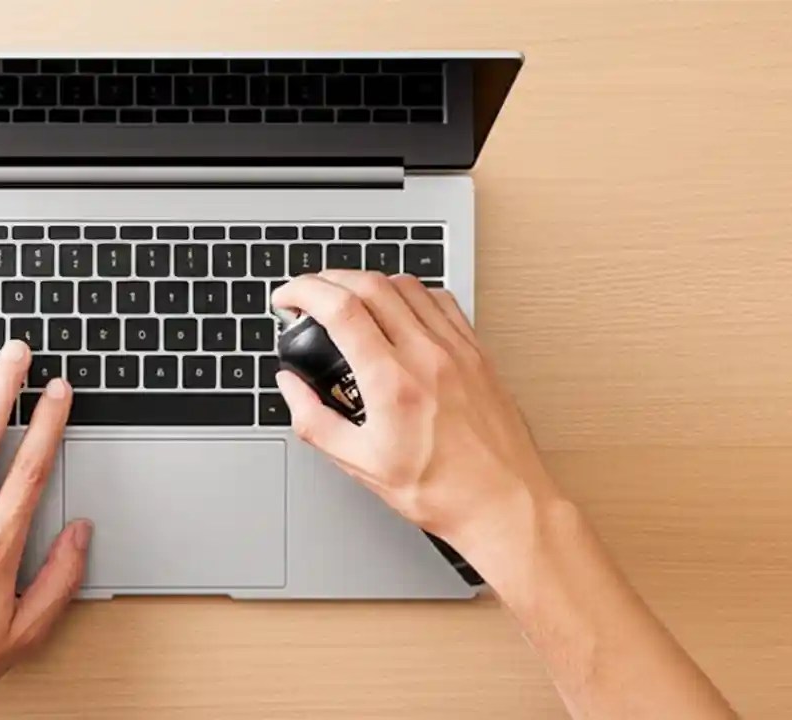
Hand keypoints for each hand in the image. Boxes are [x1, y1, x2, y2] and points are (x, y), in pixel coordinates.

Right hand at [271, 271, 559, 546]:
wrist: (504, 504)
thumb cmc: (442, 491)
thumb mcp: (360, 465)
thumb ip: (314, 420)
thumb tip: (290, 386)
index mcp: (393, 382)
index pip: (340, 309)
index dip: (303, 292)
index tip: (286, 299)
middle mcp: (427, 355)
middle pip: (369, 285)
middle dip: (327, 279)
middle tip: (308, 295)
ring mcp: (457, 349)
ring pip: (406, 285)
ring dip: (367, 282)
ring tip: (347, 299)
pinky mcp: (477, 353)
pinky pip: (440, 301)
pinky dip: (409, 293)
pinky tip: (398, 310)